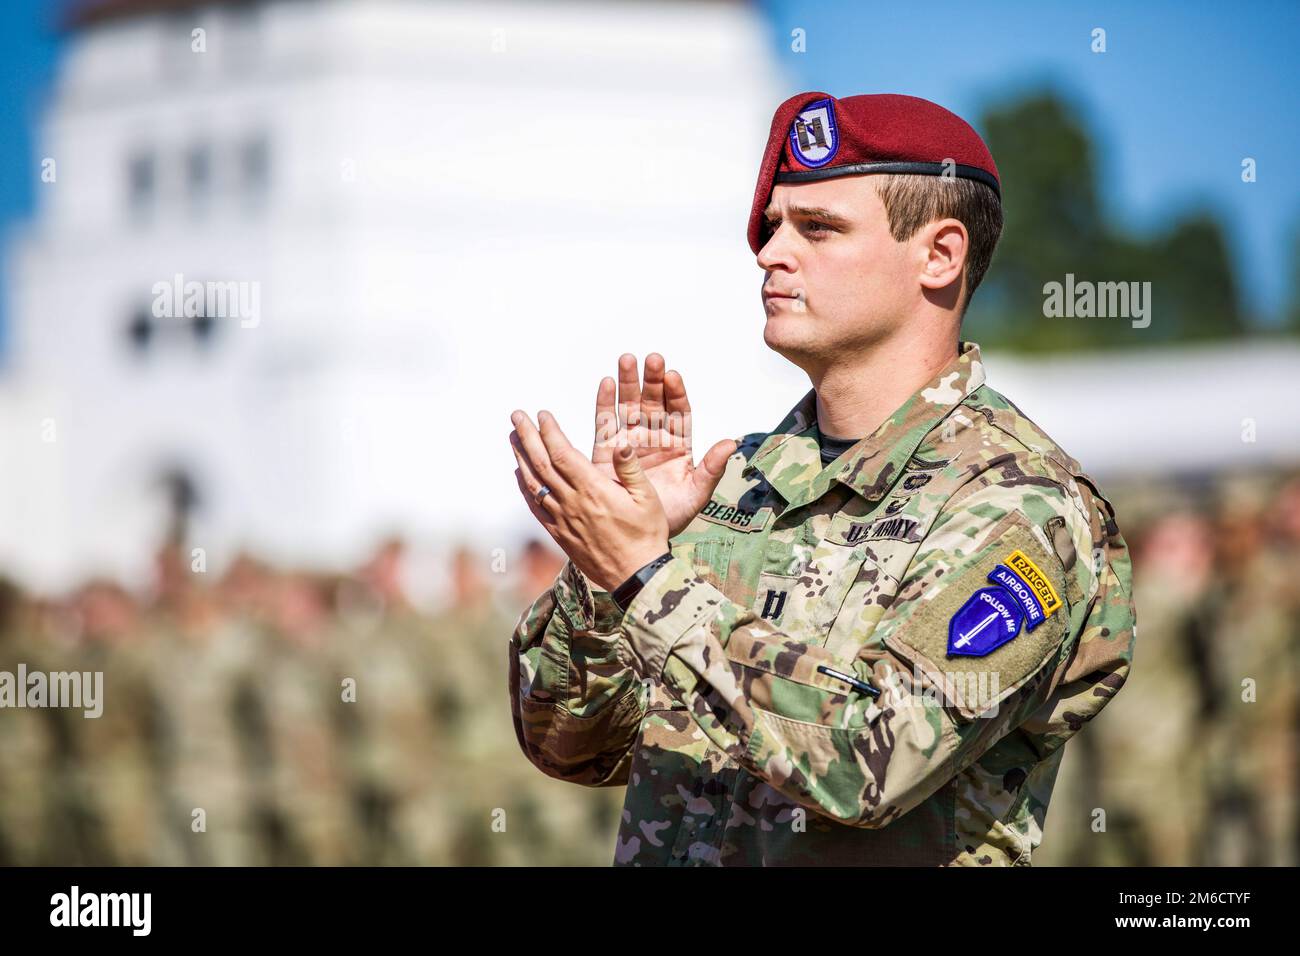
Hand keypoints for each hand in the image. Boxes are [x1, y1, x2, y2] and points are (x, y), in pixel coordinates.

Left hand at [510, 409, 669, 591]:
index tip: (542, 414)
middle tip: (516, 416)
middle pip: (541, 464)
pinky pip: (535, 507)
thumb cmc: (646, 536)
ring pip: (534, 483)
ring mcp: (563, 519)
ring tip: (512, 437)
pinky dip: (525, 487)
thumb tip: (622, 442)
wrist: (635, 576)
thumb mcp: (648, 499)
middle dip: (527, 437)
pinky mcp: (559, 534)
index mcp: (594, 490)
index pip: (562, 454)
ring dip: (521, 458)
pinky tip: (520, 474)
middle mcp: (573, 503)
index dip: (549, 432)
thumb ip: (631, 469)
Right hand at [591, 353, 736, 537]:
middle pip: (653, 403)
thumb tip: (731, 444)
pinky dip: (605, 403)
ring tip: (627, 360)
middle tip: (651, 359)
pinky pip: (606, 423)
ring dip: (628, 384)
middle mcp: (653, 440)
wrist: (639, 539)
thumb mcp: (697, 494)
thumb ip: (712, 468)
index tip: (673, 376)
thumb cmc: (670, 517)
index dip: (676, 394)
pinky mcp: (607, 452)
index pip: (678, 413)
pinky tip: (607, 383)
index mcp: (677, 446)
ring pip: (629, 407)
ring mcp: (629, 443)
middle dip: (652, 381)